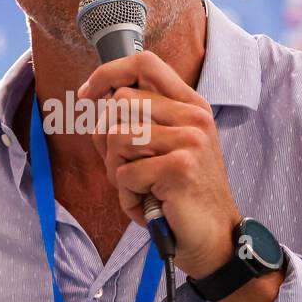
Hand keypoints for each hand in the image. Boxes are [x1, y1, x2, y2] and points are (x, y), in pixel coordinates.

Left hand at [76, 51, 240, 280]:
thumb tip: (94, 99)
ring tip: (140, 189)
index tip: (87, 94)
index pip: (144, 64)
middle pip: (120, 102)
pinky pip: (126, 174)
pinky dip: (128, 196)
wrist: (214, 238)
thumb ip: (137, 121)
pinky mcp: (180, 167)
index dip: (107, 73)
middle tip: (127, 169)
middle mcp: (193, 116)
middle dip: (108, 140)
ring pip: (117, 137)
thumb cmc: (180, 195)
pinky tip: (149, 205)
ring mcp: (189, 140)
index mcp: (190, 105)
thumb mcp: (163, 149)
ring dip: (117, 171)